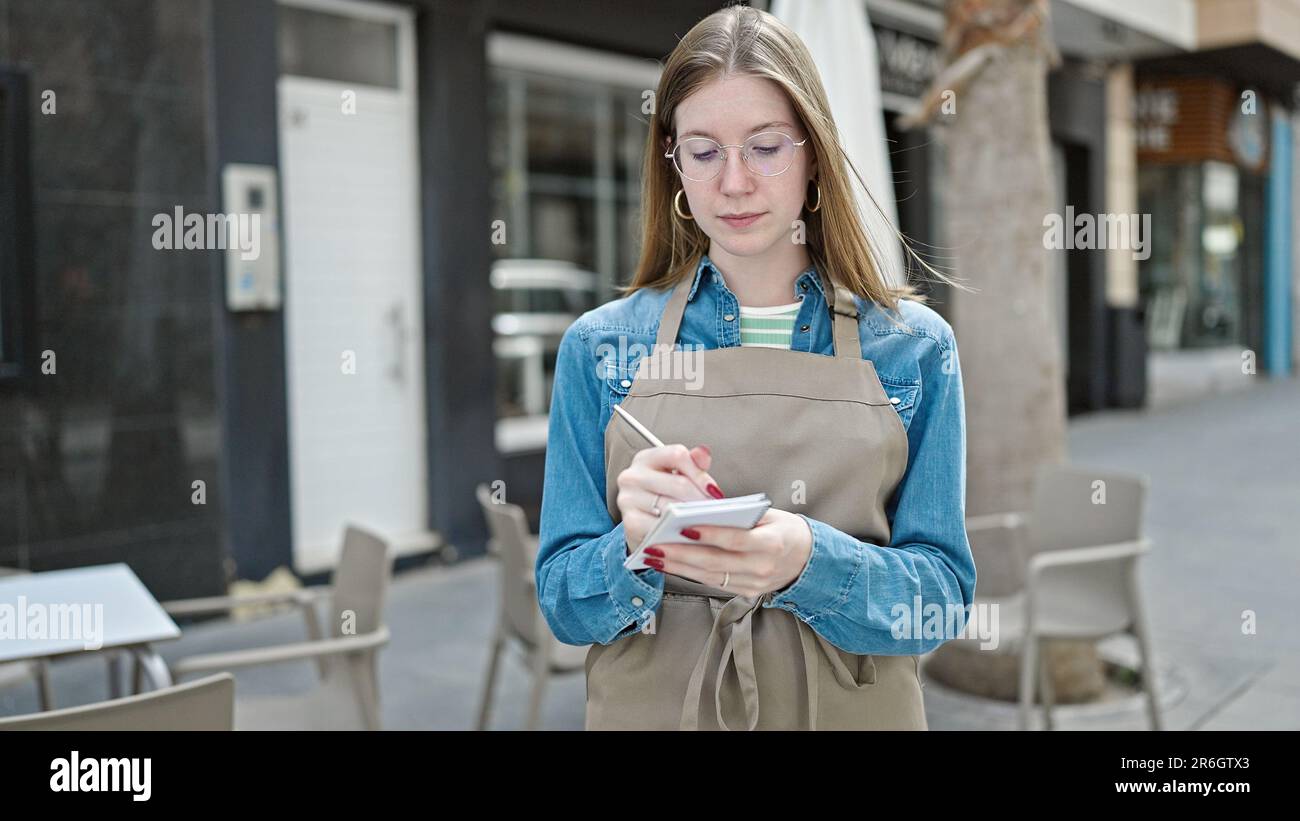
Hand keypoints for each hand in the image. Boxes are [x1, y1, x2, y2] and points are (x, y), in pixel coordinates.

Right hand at [616, 443, 723, 556]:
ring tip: (709, 522)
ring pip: (670, 507)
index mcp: (646, 458)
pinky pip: (660, 528)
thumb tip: (704, 453)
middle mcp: (632, 476)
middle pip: (677, 483)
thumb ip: (693, 462)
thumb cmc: (664, 495)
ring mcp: (628, 499)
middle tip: (717, 511)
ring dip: (692, 517)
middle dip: (701, 499)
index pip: (677, 455)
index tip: (714, 489)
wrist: (642, 522)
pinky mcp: (630, 522)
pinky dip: (677, 532)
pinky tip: (690, 536)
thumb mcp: (677, 474)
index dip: (699, 472)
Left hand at [642, 508, 812, 597]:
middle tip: (655, 545)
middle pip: (715, 562)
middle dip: (681, 554)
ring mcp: (753, 584)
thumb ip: (739, 515)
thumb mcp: (770, 516)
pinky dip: (689, 573)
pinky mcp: (745, 593)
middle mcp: (762, 568)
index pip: (734, 539)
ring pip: (709, 576)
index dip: (708, 534)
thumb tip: (701, 510)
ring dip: (678, 566)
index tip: (683, 526)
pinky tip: (671, 564)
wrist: (808, 560)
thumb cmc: (785, 530)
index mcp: (771, 544)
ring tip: (655, 555)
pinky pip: (712, 583)